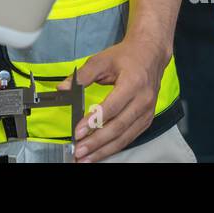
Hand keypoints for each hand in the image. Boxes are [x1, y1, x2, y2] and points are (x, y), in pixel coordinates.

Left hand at [59, 37, 168, 162]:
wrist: (150, 55)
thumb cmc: (127, 57)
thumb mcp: (102, 60)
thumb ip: (82, 75)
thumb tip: (63, 88)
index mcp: (133, 83)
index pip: (112, 107)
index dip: (94, 121)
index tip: (78, 131)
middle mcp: (143, 100)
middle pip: (119, 127)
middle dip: (97, 142)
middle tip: (79, 151)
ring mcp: (147, 112)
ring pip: (125, 137)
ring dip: (105, 150)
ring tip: (87, 158)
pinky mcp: (147, 119)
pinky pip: (130, 137)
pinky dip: (115, 147)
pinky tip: (101, 152)